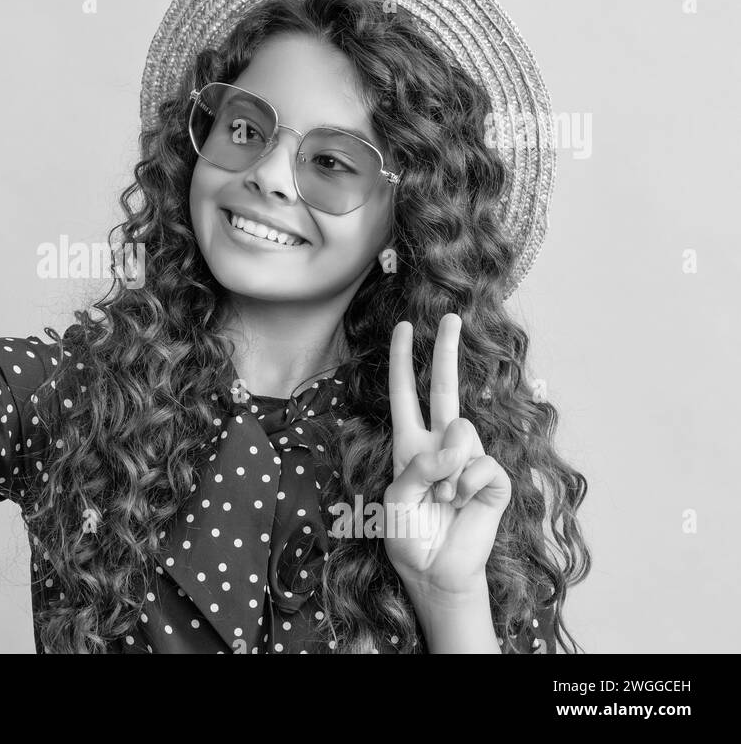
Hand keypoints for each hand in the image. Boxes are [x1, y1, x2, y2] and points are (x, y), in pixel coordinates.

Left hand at [383, 313, 511, 599]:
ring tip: (442, 500)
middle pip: (444, 389)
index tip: (403, 328)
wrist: (437, 572)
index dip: (402, 362)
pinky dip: (467, 485)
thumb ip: (418, 469)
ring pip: (462, 433)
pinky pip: (481, 464)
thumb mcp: (397, 501)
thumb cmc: (409, 537)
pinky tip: (462, 504)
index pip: (405, 396)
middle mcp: (440, 445)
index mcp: (409, 446)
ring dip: (447, 469)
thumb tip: (454, 447)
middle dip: (445, 352)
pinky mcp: (493, 479)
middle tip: (450, 316)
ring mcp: (468, 460)